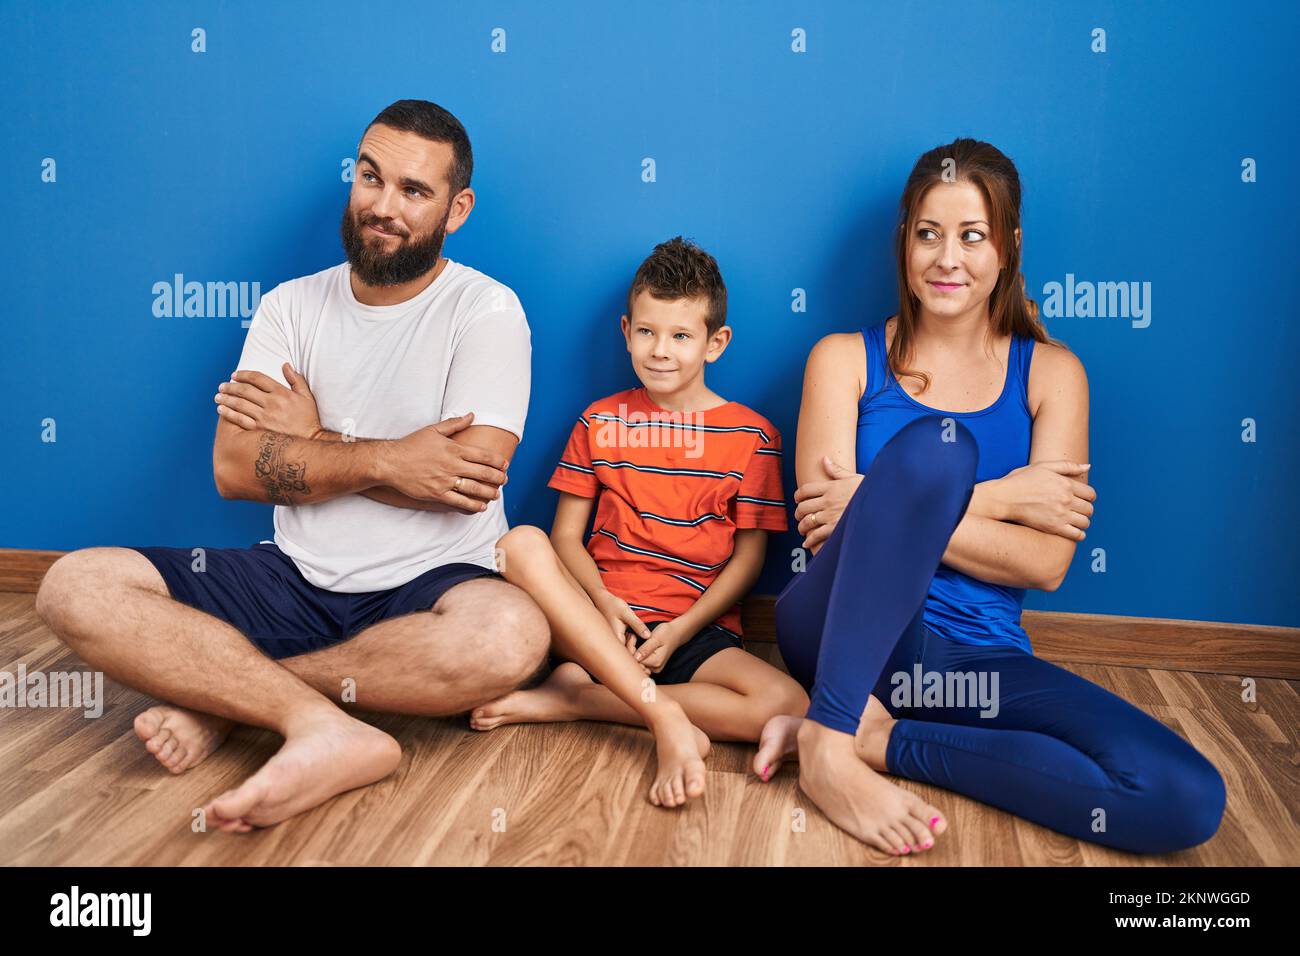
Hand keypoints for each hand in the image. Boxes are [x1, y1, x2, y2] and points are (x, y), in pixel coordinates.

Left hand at [214, 364, 322, 438]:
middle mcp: (272, 403)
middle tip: (222, 385)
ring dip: (227, 398)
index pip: (258, 378)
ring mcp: (264, 417)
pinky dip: (229, 414)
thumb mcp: (307, 396)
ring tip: (218, 396)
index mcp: (282, 393)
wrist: (310, 441)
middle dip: (231, 386)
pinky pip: (240, 420)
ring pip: (240, 404)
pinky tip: (221, 410)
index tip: (235, 374)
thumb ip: (296, 379)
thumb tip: (285, 365)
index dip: (244, 374)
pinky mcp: (260, 430)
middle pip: (245, 390)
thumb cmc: (309, 418)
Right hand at [382, 414, 509, 513]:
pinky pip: (459, 502)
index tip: (505, 464)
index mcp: (453, 449)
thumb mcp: (433, 430)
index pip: (483, 456)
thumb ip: (455, 424)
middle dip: (498, 477)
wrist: (390, 462)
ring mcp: (445, 481)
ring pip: (474, 489)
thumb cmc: (411, 445)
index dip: (498, 461)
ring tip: (496, 494)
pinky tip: (481, 507)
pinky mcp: (437, 494)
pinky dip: (472, 505)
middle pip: (483, 473)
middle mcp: (452, 465)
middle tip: (505, 480)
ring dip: (489, 492)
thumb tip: (472, 415)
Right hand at [593, 590, 652, 673]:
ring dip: (632, 653)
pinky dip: (629, 647)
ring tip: (641, 649)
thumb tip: (648, 636)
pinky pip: (621, 647)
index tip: (646, 661)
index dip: (636, 661)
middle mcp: (611, 641)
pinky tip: (634, 640)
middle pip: (624, 657)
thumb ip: (638, 624)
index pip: (626, 656)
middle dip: (635, 660)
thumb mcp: (627, 613)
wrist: (600, 599)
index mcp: (615, 638)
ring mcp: (611, 640)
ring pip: (622, 652)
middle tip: (646, 663)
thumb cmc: (613, 605)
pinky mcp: (613, 637)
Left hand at [632, 619, 691, 674]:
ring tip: (633, 639)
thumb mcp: (656, 638)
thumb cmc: (666, 633)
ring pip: (636, 664)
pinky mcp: (652, 666)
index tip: (632, 637)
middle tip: (631, 637)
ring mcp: (654, 668)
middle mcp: (655, 668)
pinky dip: (635, 654)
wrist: (675, 634)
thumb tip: (636, 658)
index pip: (636, 661)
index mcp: (656, 662)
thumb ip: (646, 649)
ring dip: (632, 652)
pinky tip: (635, 645)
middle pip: (635, 664)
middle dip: (630, 651)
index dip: (630, 650)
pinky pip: (640, 663)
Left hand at [793, 456, 863, 551]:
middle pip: (803, 506)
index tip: (797, 499)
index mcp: (831, 487)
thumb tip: (825, 459)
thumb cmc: (870, 490)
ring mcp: (831, 515)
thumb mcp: (853, 477)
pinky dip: (809, 540)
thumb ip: (836, 470)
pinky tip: (807, 543)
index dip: (798, 495)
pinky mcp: (835, 528)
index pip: (806, 489)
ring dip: (802, 526)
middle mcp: (828, 501)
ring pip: (807, 521)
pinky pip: (816, 535)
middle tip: (799, 516)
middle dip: (798, 512)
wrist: (882, 505)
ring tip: (802, 529)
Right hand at [992, 461, 1095, 539]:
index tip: (1082, 499)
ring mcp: (1060, 514)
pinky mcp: (1053, 527)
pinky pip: (1077, 534)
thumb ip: (1067, 466)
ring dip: (1083, 522)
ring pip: (1085, 522)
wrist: (1004, 498)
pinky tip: (1074, 531)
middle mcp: (1066, 499)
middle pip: (1089, 509)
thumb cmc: (1021, 480)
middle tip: (1077, 510)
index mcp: (1065, 484)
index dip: (1089, 497)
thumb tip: (1088, 466)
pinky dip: (1079, 534)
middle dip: (1086, 509)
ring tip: (1075, 520)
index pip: (1090, 494)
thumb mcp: (1043, 466)